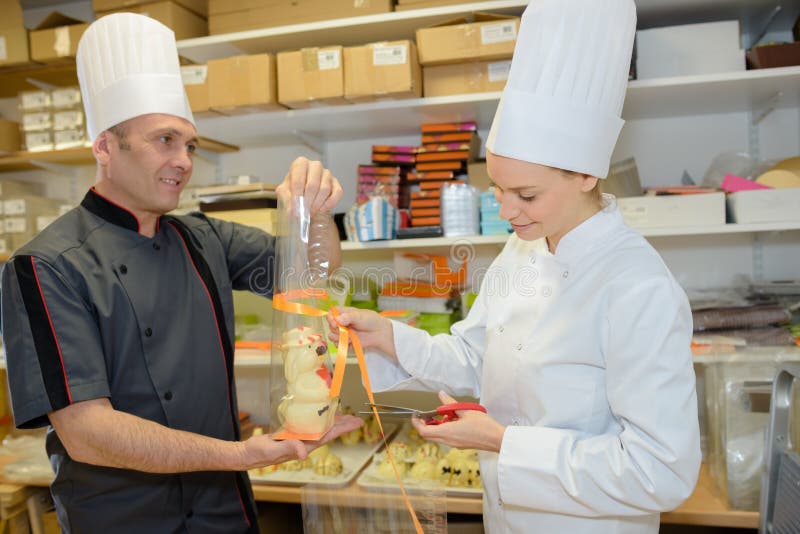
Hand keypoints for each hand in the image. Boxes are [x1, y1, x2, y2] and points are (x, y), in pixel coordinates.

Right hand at [241, 415, 362, 469]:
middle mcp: (304, 442)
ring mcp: (298, 438)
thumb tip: (303, 453)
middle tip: (356, 417)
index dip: (342, 429)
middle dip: (343, 425)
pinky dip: (317, 418)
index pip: (328, 436)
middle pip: (328, 432)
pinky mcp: (291, 433)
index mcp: (304, 446)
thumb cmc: (259, 454)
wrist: (247, 453)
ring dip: (332, 422)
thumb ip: (289, 449)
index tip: (355, 423)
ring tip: (344, 415)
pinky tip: (320, 414)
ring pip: (320, 428)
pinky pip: (309, 425)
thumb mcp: (273, 451)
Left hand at [275, 156, 342, 214]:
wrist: (305, 198)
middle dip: (308, 201)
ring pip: (325, 189)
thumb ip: (287, 200)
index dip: (297, 195)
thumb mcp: (285, 194)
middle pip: (313, 184)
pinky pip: (337, 193)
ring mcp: (327, 174)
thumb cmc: (293, 192)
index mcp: (300, 164)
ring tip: (311, 212)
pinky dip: (329, 203)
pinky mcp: (336, 184)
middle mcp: (315, 166)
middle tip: (304, 212)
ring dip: (317, 204)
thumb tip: (292, 210)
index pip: (299, 178)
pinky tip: (321, 209)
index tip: (295, 208)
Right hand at [326, 306, 396, 359]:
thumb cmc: (371, 320)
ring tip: (351, 336)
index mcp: (344, 313)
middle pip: (330, 326)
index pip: (331, 314)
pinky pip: (338, 345)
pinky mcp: (346, 342)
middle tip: (346, 330)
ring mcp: (343, 333)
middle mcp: (341, 323)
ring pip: (331, 336)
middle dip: (336, 329)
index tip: (335, 322)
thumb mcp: (360, 316)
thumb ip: (348, 317)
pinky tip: (351, 342)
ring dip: (340, 337)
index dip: (330, 318)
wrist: (379, 333)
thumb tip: (337, 319)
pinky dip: (343, 345)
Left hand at [411, 391, 505, 452]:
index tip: (416, 414)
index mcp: (447, 432)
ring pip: (436, 437)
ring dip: (434, 427)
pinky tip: (452, 420)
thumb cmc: (484, 426)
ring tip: (442, 414)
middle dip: (423, 425)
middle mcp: (448, 440)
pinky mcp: (459, 444)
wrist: (496, 439)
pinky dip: (443, 429)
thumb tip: (441, 395)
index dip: (416, 423)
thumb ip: (450, 403)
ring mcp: (453, 444)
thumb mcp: (465, 410)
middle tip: (426, 414)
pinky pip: (445, 438)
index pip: (423, 431)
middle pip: (428, 436)